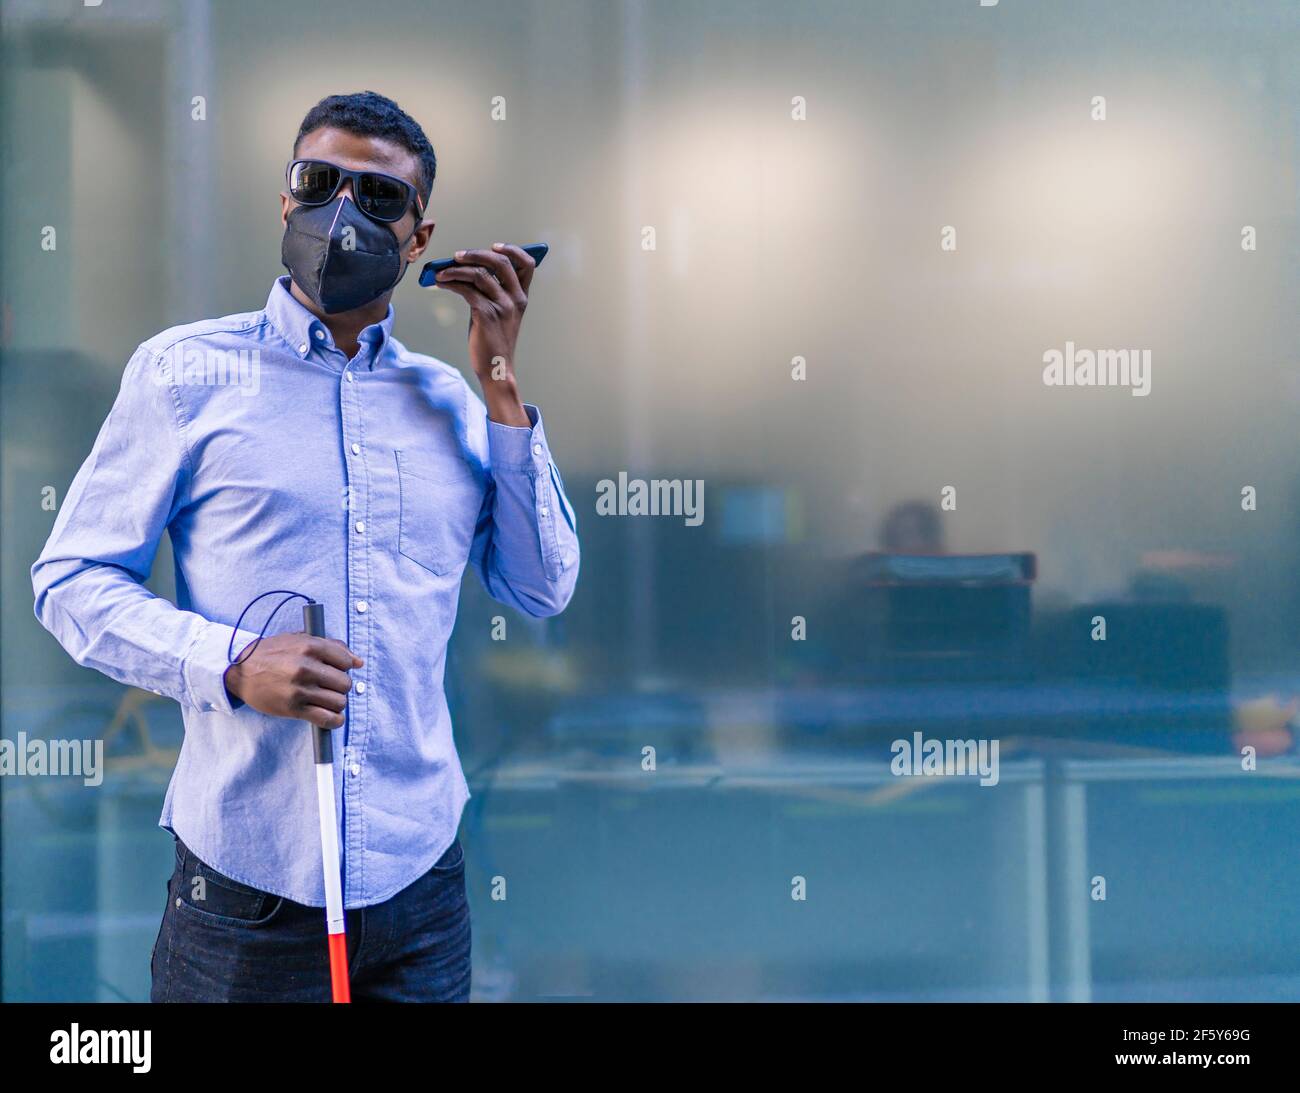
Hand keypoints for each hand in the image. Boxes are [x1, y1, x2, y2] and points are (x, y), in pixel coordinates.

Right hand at [223, 633, 362, 728]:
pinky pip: (326, 719)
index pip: (346, 661)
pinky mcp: (293, 709)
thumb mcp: (299, 639)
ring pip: (339, 702)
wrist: (240, 671)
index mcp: (309, 647)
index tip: (337, 670)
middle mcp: (305, 668)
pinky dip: (334, 720)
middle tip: (330, 686)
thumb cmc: (272, 653)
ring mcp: (299, 690)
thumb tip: (358, 662)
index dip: (345, 667)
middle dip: (341, 686)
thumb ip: (331, 646)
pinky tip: (331, 716)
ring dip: (337, 702)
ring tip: (326, 699)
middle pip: (345, 683)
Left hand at [434, 243, 535, 425]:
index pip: (527, 264)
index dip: (512, 250)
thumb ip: (492, 291)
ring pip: (479, 274)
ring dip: (456, 269)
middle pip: (501, 262)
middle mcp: (516, 299)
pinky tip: (441, 283)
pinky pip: (467, 290)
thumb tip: (467, 268)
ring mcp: (503, 307)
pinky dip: (451, 283)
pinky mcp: (486, 315)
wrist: (495, 368)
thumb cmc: (494, 340)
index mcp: (522, 296)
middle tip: (457, 255)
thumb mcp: (500, 312)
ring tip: (441, 272)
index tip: (494, 246)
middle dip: (476, 254)